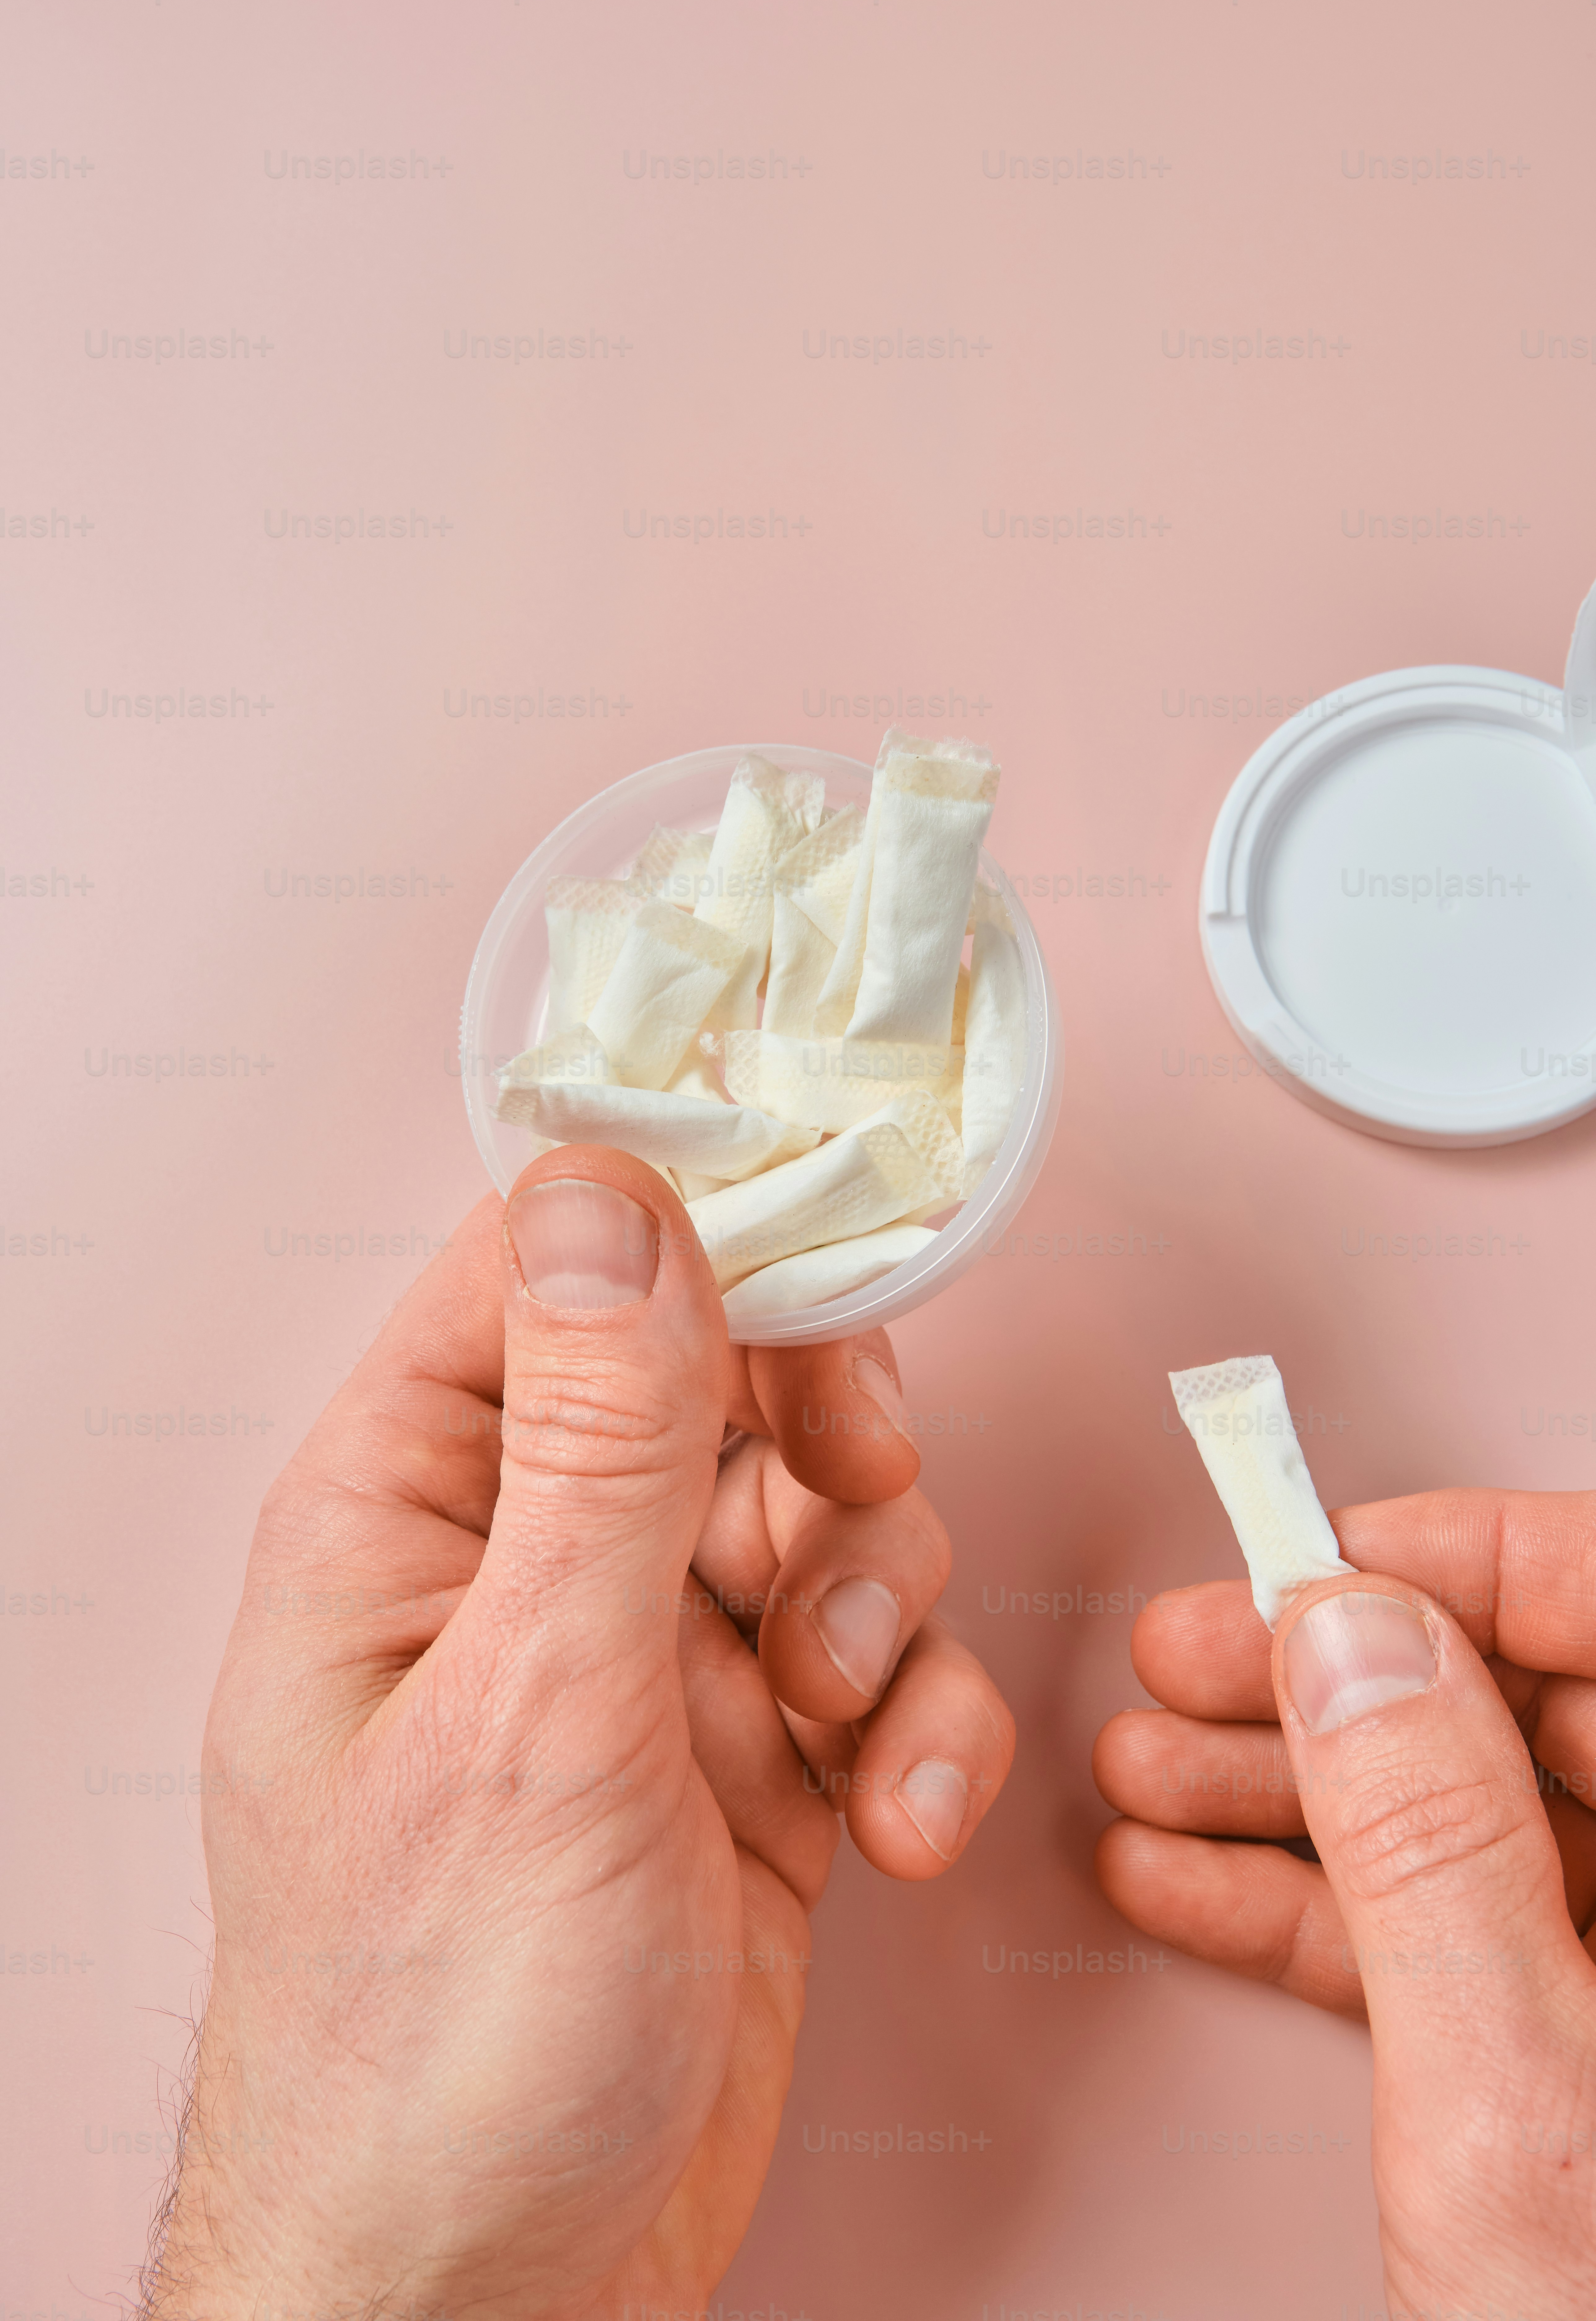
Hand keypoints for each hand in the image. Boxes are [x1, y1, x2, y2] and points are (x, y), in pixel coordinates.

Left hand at [143, 1150, 1011, 2318]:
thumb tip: (605, 1192)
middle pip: (720, 1378)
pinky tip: (890, 1826)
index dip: (700, 1232)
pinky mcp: (752, 1767)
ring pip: (821, 1519)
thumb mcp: (535, 1706)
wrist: (498, 2302)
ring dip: (877, 1602)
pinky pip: (876, 1670)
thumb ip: (594, 1442)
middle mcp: (528, 1566)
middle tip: (860, 1496)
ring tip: (841, 1720)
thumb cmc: (443, 2030)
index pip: (550, 1270)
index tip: (834, 1240)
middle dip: (824, 1434)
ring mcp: (648, 1668)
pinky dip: (915, 1730)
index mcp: (413, 1512)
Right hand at [1093, 1489, 1595, 2319]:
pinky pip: (1451, 1941)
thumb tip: (1356, 1640)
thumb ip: (1436, 1850)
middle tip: (1189, 1663)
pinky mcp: (1578, 2065)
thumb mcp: (1518, 2112)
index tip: (1320, 1553)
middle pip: (1531, 1718)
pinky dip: (1317, 1909)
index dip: (1469, 1563)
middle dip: (1336, 1682)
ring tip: (1145, 1773)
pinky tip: (1189, 1876)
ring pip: (1473, 1828)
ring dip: (1297, 1792)